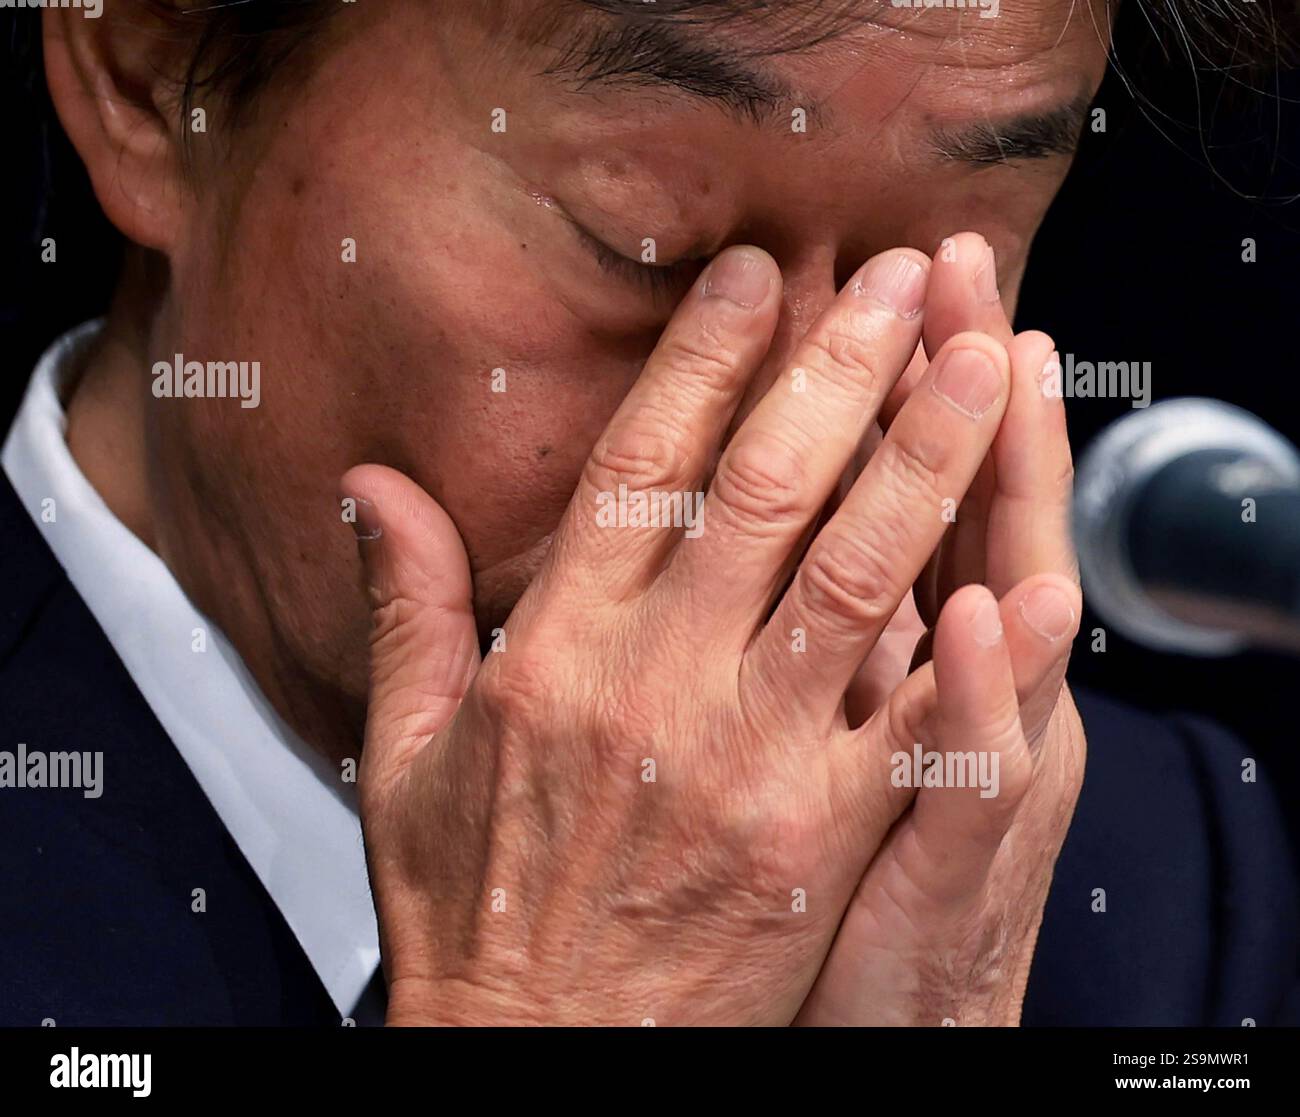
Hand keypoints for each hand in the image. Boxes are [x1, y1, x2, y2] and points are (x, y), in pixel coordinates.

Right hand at [343, 242, 1015, 1024]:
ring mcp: (747, 758)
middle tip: (897, 279)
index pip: (640, 464)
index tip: (756, 275)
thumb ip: (404, 603)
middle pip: (764, 491)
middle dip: (839, 371)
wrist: (539, 1053)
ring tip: (975, 362)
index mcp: (557, 648)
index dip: (703, 358)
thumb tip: (369, 485)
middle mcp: (655, 682)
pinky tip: (1024, 572)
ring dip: (923, 459)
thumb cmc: (471, 906)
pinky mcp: (817, 837)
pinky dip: (972, 652)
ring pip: (853, 574)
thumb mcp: (407, 750)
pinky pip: (911, 726)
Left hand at [796, 233, 1085, 1026]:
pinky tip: (987, 614)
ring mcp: (963, 777)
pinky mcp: (955, 870)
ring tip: (997, 369)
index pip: (904, 498)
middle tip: (951, 267)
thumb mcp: (842, 749)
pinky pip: (974, 773)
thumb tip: (788, 528)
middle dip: (952, 392)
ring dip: (999, 495)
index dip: (893, 391)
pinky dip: (987, 692)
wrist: (835, 1024)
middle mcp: (946, 700)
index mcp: (901, 659)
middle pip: (958, 521)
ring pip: (1003, 618)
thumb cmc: (795, 882)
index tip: (888, 282)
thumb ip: (832, 629)